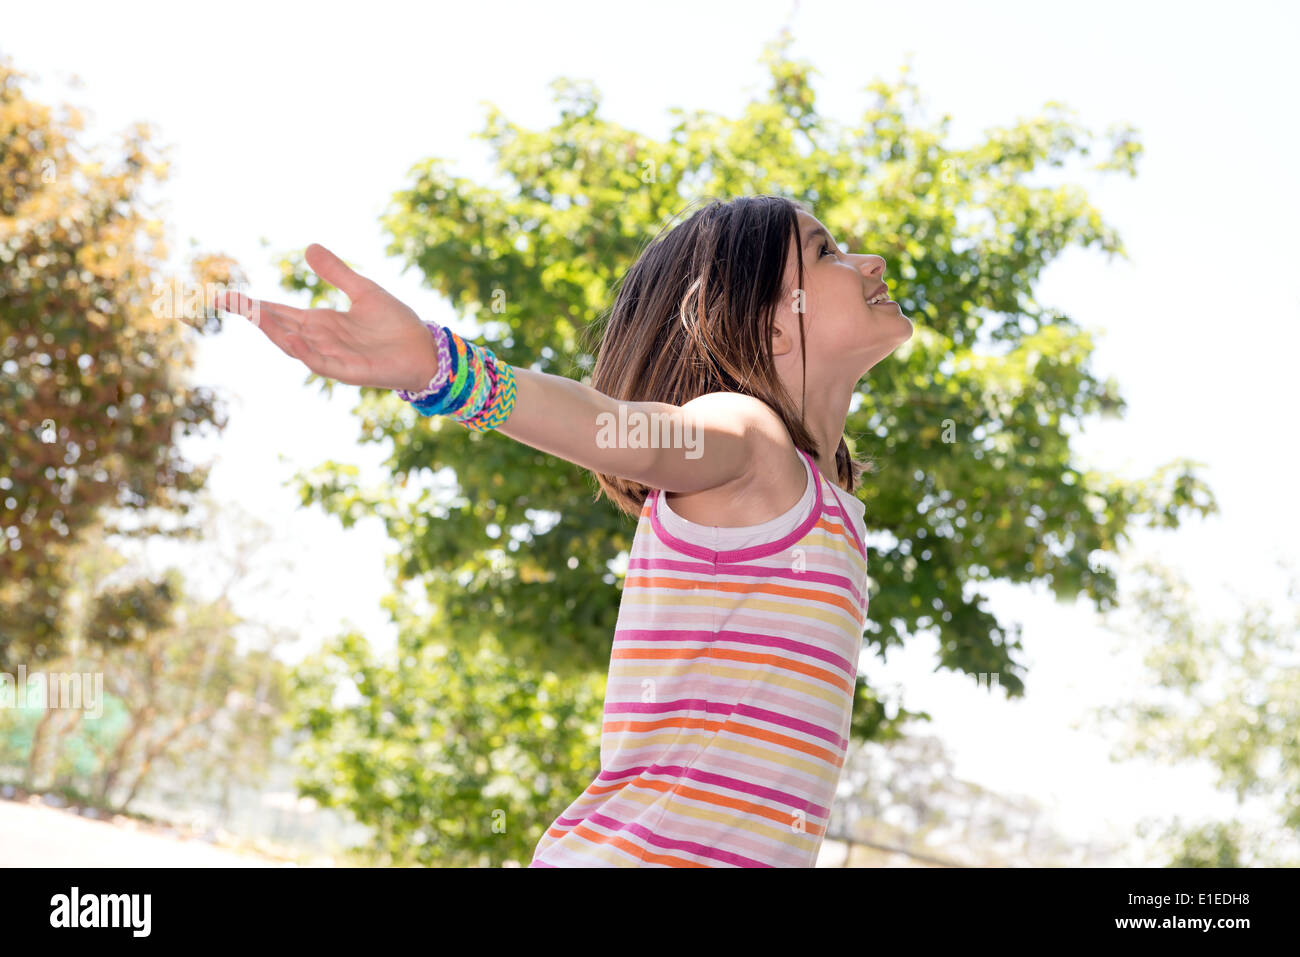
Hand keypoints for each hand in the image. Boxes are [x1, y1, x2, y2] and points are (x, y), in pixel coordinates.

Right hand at [213, 244, 440, 392]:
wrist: (424, 349)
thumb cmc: (396, 324)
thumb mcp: (363, 290)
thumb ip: (336, 272)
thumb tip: (309, 247)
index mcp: (321, 323)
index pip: (280, 313)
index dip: (254, 305)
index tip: (226, 296)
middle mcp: (321, 340)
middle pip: (279, 328)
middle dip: (253, 316)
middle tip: (224, 301)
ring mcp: (332, 356)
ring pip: (294, 346)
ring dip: (273, 332)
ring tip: (252, 314)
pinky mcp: (348, 371)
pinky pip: (321, 362)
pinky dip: (305, 353)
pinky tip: (292, 339)